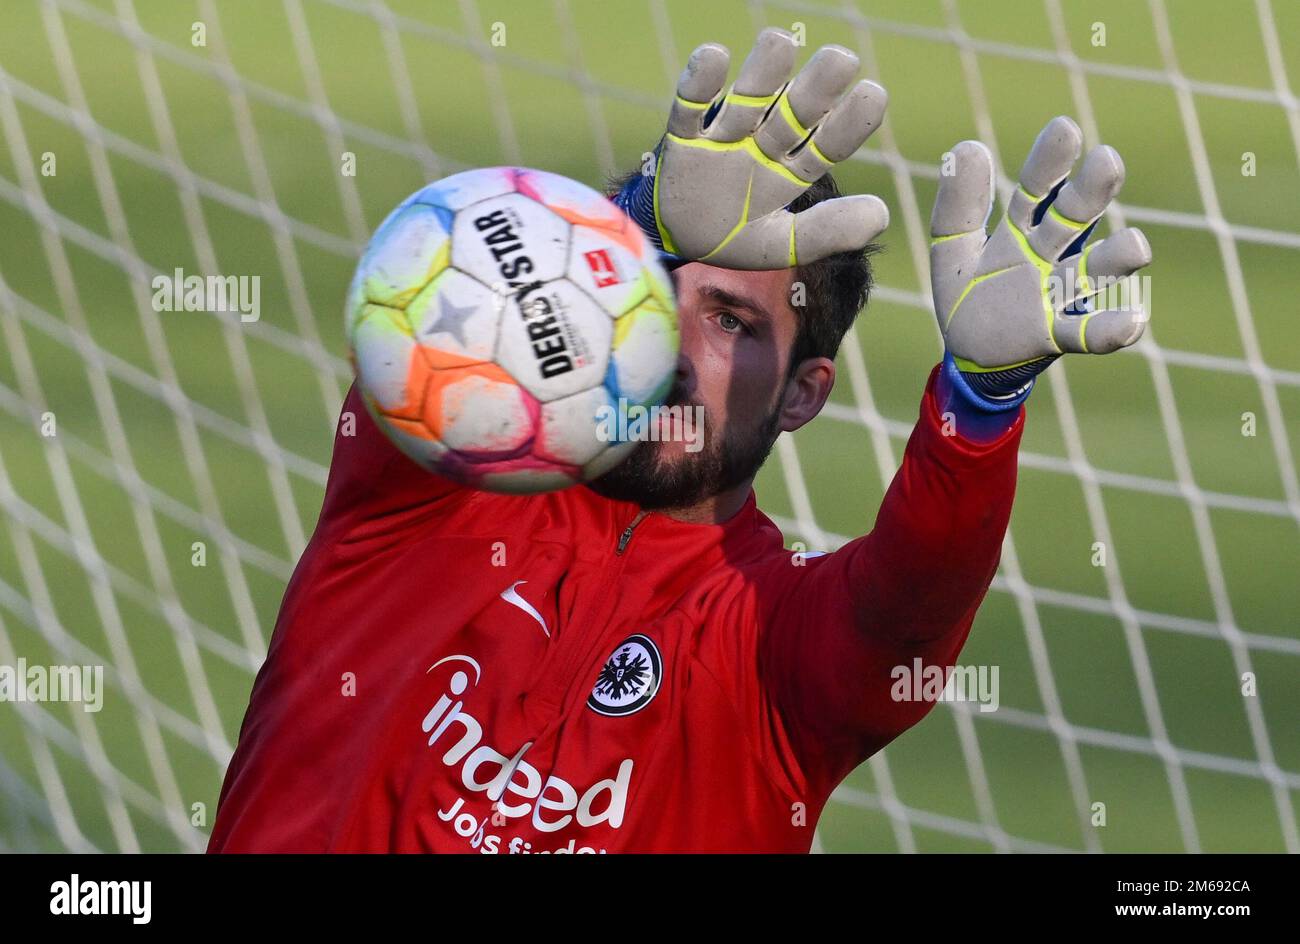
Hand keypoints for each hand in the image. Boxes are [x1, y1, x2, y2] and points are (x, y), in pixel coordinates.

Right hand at [615, 27, 889, 269]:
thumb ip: (829, 231)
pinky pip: (690, 109)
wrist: (674, 239)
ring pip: (747, 101)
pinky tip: (714, 55)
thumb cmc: (734, 236)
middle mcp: (764, 143)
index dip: (849, 122)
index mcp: (793, 168)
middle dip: (816, 88)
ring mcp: (724, 137)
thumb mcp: (783, 244)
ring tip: (779, 42)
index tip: (873, 95)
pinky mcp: (684, 138)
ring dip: (762, 74)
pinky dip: (699, 84)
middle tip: (841, 59)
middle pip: (794, 113)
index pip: (828, 143)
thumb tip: (881, 215)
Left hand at [930, 116, 1152, 403]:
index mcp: (1022, 228)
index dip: (1051, 162)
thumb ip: (958, 204)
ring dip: (1116, 259)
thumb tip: (968, 145)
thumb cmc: (969, 291)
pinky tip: (1132, 320)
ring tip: (1137, 245)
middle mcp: (1049, 254)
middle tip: (1109, 160)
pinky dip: (1109, 329)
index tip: (1065, 128)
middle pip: (1075, 218)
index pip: (1038, 188)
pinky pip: (1087, 332)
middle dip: (1092, 192)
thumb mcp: (953, 246)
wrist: (970, 352)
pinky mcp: (1056, 335)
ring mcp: (1058, 294)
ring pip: (1094, 271)